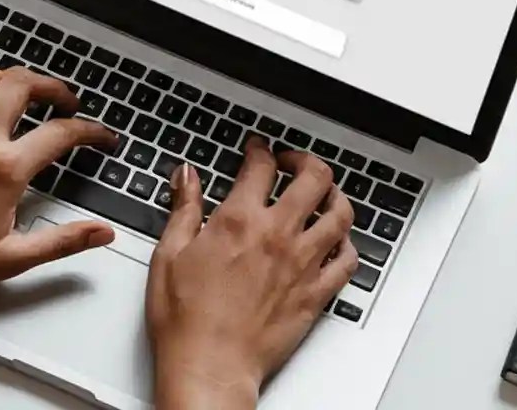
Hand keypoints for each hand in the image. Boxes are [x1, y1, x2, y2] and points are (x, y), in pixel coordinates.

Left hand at [0, 65, 119, 307]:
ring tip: (22, 91)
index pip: (61, 133)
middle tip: (64, 100)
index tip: (101, 136)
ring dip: (7, 78)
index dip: (91, 130)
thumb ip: (63, 241)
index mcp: (4, 170)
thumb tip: (102, 233)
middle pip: (22, 84)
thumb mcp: (12, 259)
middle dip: (52, 86)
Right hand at [146, 136, 357, 408]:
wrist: (210, 366)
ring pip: (340, 214)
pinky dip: (347, 245)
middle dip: (305, 161)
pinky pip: (348, 260)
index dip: (261, 150)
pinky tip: (336, 242)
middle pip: (314, 178)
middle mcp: (278, 236)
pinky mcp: (316, 293)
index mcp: (239, 221)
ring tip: (324, 194)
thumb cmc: (186, 321)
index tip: (258, 150)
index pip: (261, 166)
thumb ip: (184, 209)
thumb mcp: (169, 254)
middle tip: (294, 163)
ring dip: (335, 196)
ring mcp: (302, 264)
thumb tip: (186, 177)